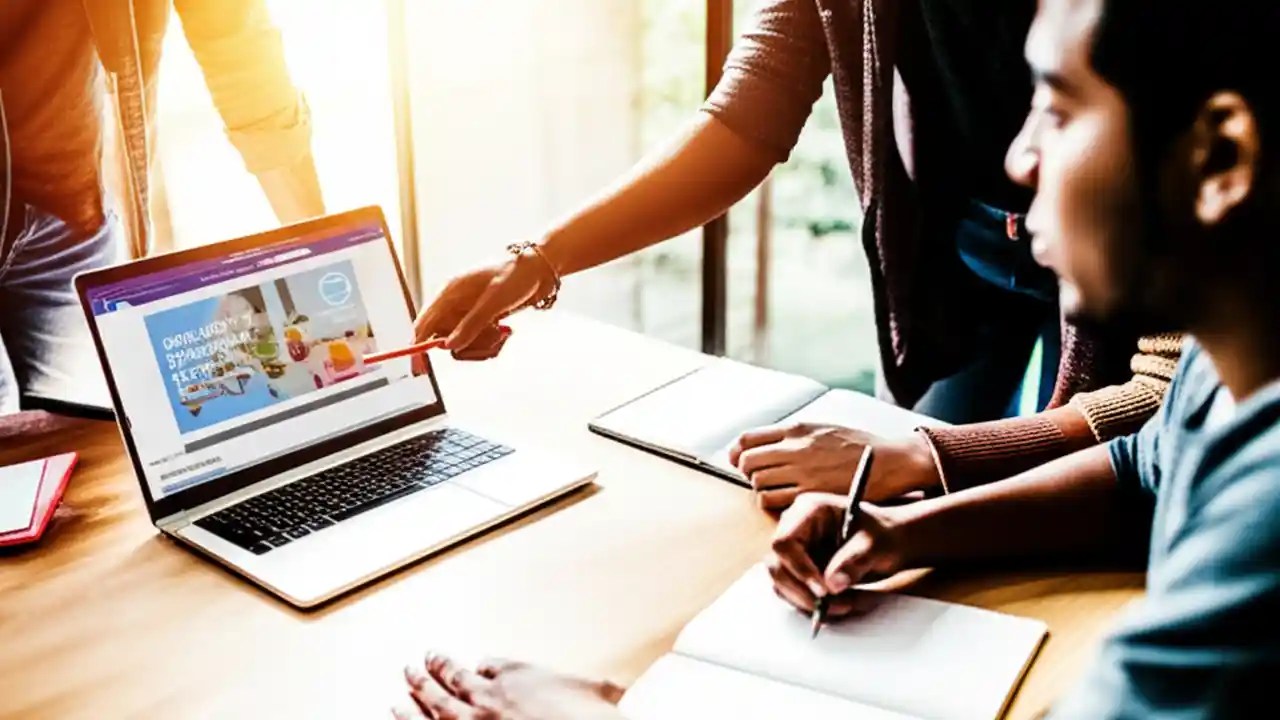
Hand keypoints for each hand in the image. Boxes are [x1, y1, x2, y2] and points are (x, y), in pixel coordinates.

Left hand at [393, 653, 625, 719]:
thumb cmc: (587, 718)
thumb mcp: (601, 694)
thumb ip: (601, 690)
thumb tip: (618, 687)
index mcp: (519, 677)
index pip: (491, 666)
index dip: (480, 665)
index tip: (474, 664)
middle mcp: (490, 695)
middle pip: (455, 679)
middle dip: (437, 669)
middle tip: (423, 661)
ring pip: (434, 702)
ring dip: (417, 689)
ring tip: (405, 681)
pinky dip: (409, 716)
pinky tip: (396, 708)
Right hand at [414, 249, 555, 360]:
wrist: (540, 270)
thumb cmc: (516, 276)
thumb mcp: (494, 301)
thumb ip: (471, 324)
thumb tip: (449, 346)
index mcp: (450, 293)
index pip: (424, 324)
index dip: (418, 347)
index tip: (420, 368)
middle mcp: (455, 304)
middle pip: (444, 339)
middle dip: (469, 345)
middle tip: (492, 336)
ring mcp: (468, 314)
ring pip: (462, 344)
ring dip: (483, 346)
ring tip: (502, 332)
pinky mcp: (481, 321)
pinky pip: (477, 343)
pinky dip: (491, 344)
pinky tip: (505, 331)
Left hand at [728, 423, 939, 510]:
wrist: (890, 461)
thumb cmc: (859, 446)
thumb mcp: (823, 428)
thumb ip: (793, 435)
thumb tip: (765, 444)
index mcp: (797, 429)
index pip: (748, 439)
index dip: (737, 453)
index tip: (738, 461)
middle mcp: (795, 448)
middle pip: (748, 462)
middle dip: (748, 472)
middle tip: (760, 478)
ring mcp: (802, 472)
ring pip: (758, 483)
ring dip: (760, 489)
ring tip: (775, 491)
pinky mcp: (810, 493)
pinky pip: (773, 501)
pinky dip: (772, 504)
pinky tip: (784, 502)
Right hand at [766, 493, 912, 617]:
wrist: (891, 542)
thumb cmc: (884, 534)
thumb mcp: (877, 544)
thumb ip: (854, 561)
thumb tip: (832, 584)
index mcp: (808, 510)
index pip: (784, 542)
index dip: (798, 568)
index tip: (823, 591)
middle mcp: (794, 528)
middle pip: (777, 565)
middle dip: (802, 591)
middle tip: (834, 606)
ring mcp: (794, 550)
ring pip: (781, 583)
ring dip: (807, 601)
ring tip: (843, 606)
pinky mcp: (798, 570)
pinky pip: (792, 592)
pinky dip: (811, 604)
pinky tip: (837, 606)